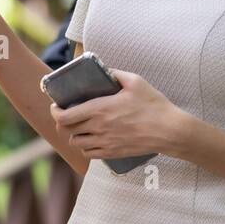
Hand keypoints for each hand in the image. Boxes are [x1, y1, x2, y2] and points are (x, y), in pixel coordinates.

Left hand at [49, 69, 184, 160]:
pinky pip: (88, 154)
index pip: (65, 116)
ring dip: (74, 135)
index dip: (55, 112)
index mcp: (100, 109)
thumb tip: (103, 69)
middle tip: (67, 115)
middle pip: (67, 129)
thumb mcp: (136, 82)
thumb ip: (115, 73)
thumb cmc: (154, 105)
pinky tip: (91, 140)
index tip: (57, 106)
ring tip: (80, 128)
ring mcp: (105, 142)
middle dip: (63, 122)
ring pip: (76, 143)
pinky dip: (85, 147)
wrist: (169, 131)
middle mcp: (98, 128)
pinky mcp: (112, 153)